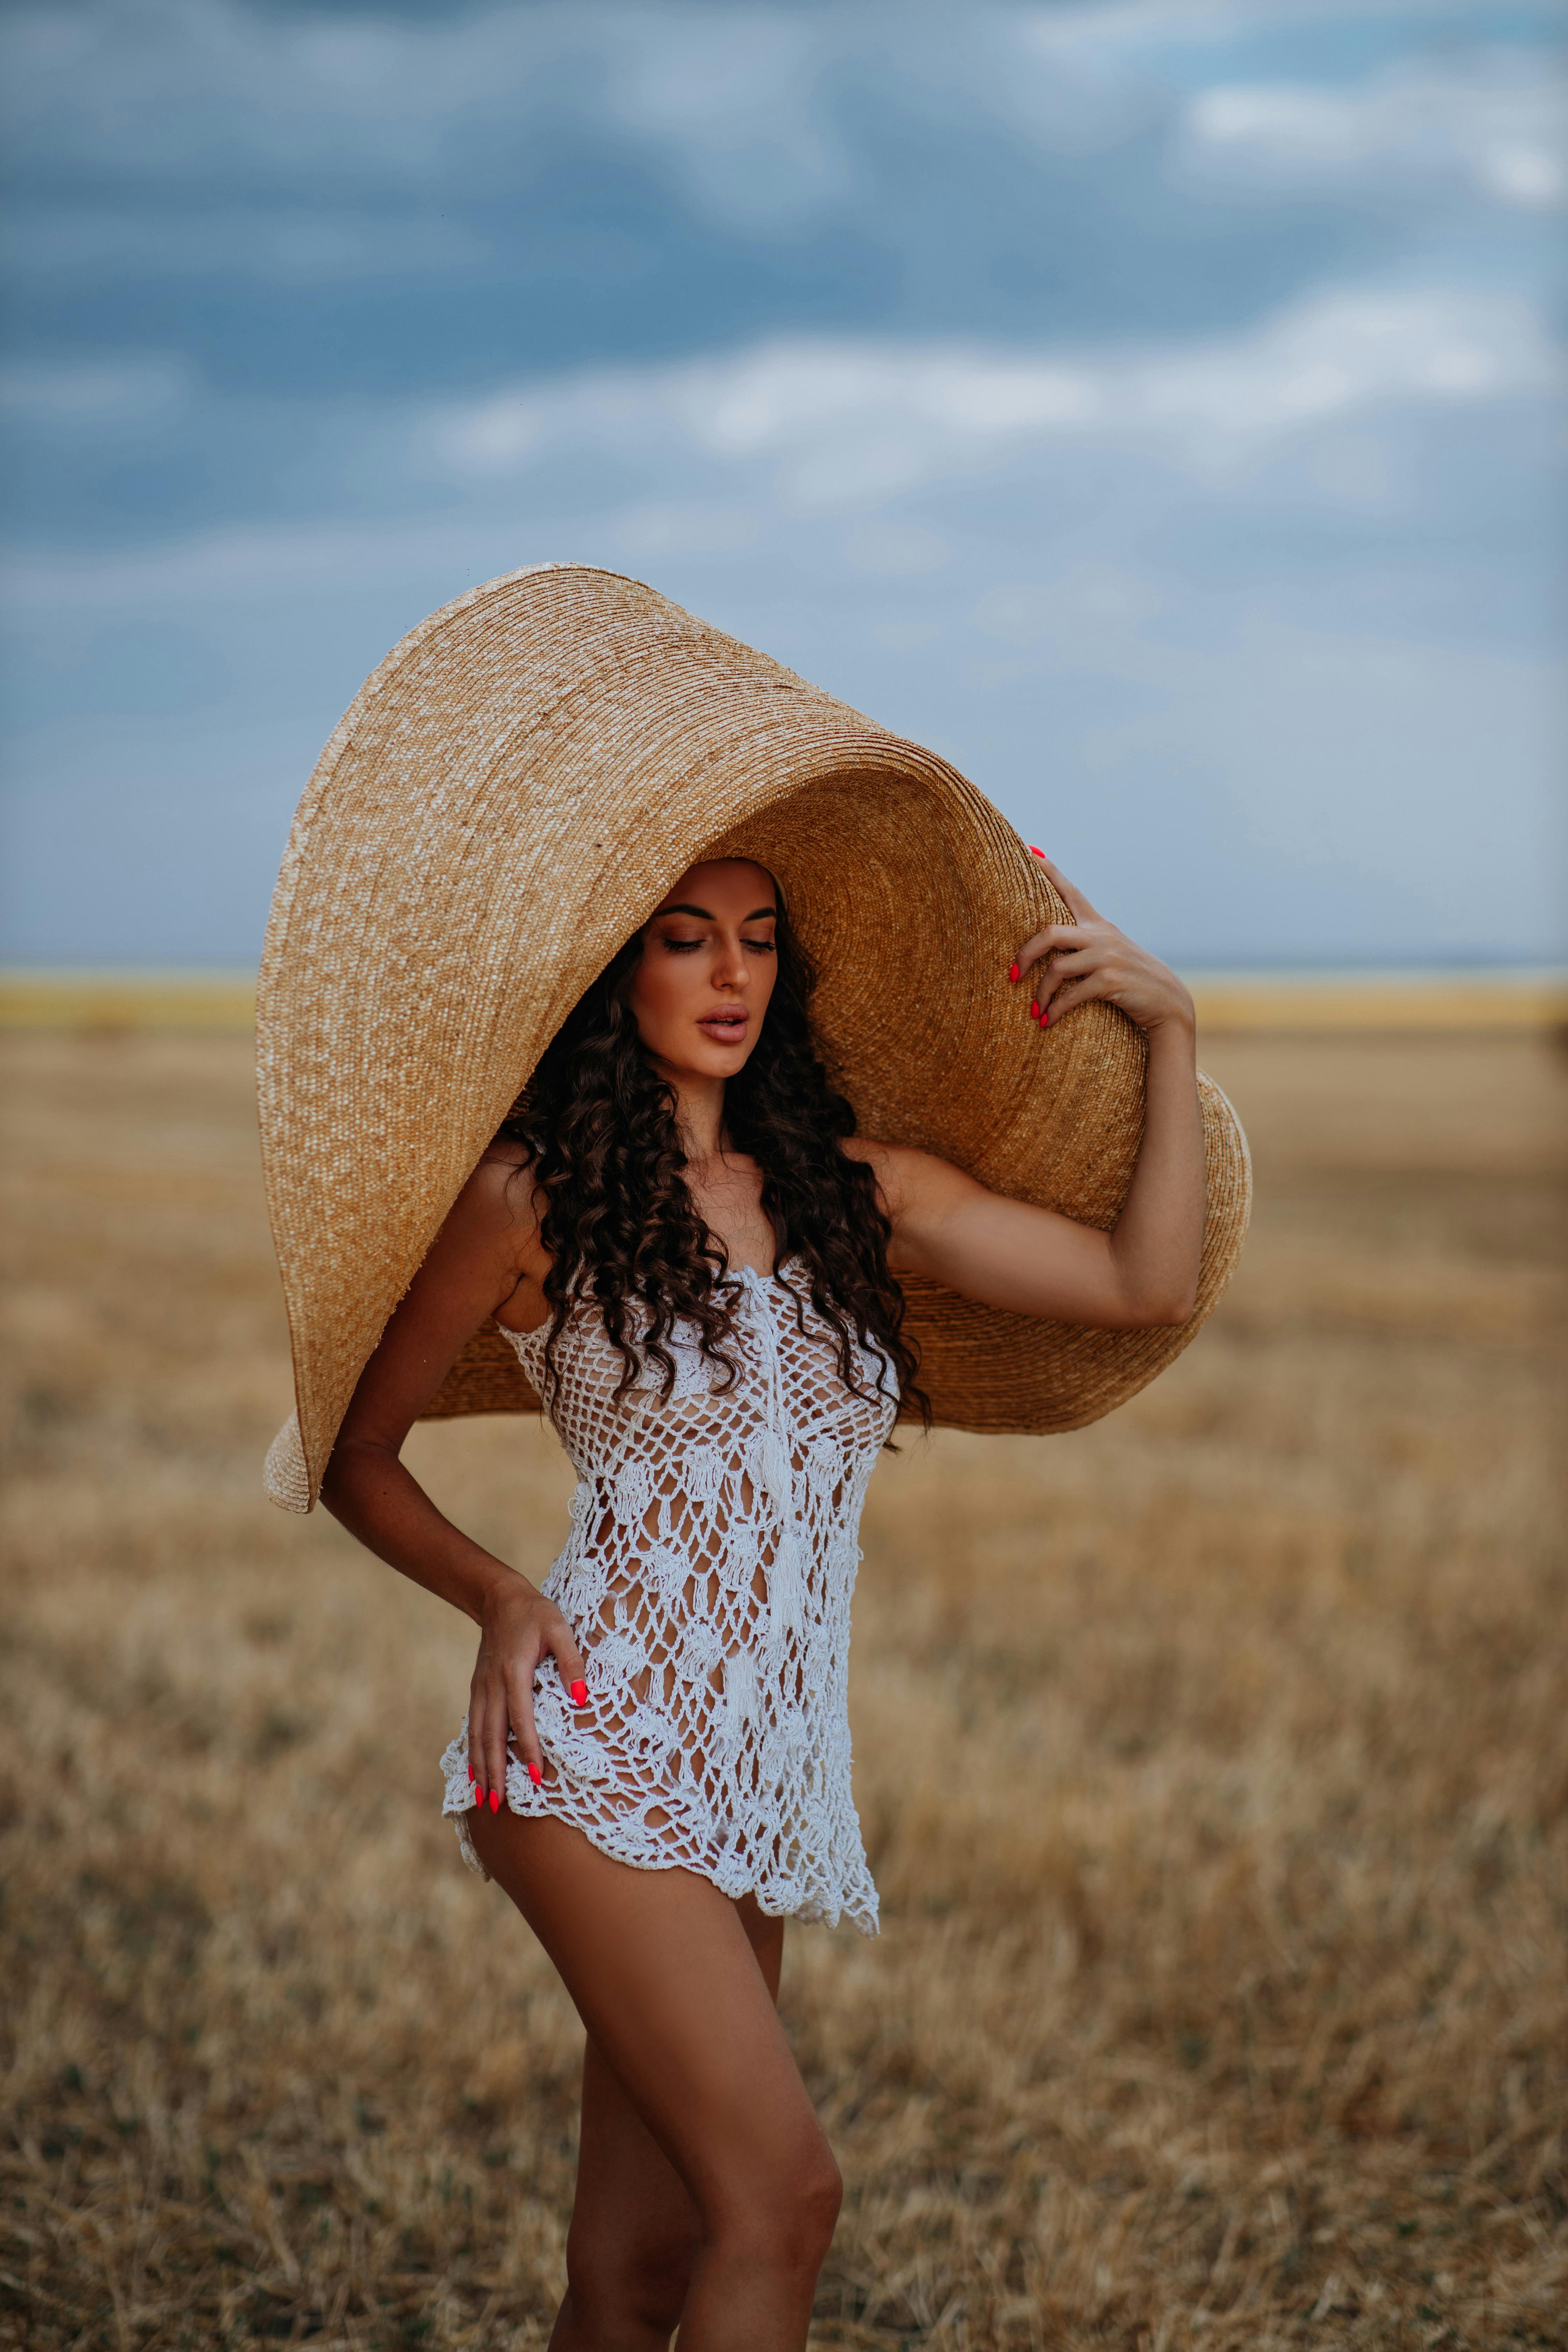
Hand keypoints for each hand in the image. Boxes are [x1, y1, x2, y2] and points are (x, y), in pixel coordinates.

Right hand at [466, 1575, 587, 1810]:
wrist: (499, 1599)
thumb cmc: (535, 1613)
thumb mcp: (561, 1629)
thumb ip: (572, 1662)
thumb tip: (582, 1699)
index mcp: (515, 1672)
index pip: (521, 1718)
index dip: (529, 1748)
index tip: (536, 1775)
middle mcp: (493, 1685)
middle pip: (492, 1735)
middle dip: (495, 1771)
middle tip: (499, 1804)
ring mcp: (481, 1688)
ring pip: (478, 1734)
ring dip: (481, 1767)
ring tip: (484, 1798)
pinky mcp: (478, 1689)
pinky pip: (473, 1725)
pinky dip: (473, 1750)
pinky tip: (474, 1771)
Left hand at [1013, 857, 1193, 1035]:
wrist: (1168, 1004)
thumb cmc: (1133, 982)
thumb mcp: (1112, 955)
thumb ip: (1088, 945)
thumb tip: (1055, 949)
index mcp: (1099, 926)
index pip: (1071, 892)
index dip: (1049, 872)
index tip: (1029, 850)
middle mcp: (1101, 936)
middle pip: (1049, 933)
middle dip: (1024, 954)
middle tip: (1012, 975)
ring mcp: (1107, 957)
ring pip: (1057, 968)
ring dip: (1040, 993)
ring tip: (1034, 1011)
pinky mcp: (1110, 981)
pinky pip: (1072, 994)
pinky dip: (1056, 1010)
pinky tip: (1048, 1022)